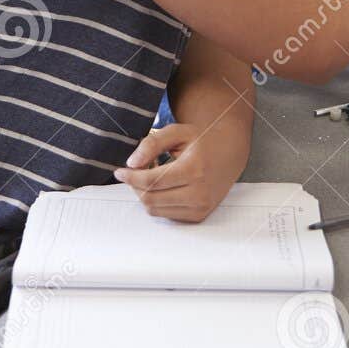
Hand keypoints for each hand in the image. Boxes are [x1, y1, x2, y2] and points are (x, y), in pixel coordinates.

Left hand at [114, 123, 247, 221]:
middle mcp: (199, 193)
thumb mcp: (177, 132)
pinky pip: (165, 214)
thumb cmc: (200, 141)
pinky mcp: (198, 216)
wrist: (228, 154)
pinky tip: (162, 186)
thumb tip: (131, 163)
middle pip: (150, 198)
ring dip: (145, 193)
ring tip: (152, 175)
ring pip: (154, 209)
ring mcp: (200, 207)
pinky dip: (156, 201)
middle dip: (136, 185)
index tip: (120, 171)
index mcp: (194, 169)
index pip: (151, 182)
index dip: (130, 177)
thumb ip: (152, 143)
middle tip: (138, 169)